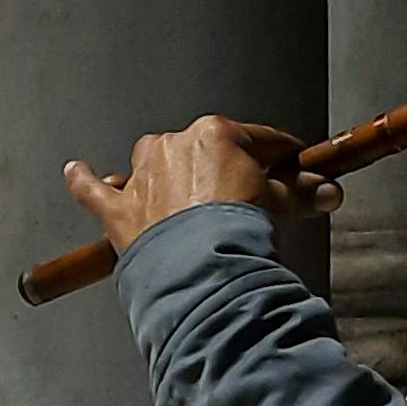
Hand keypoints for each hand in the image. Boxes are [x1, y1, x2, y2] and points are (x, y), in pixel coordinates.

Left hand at [62, 120, 341, 252]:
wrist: (203, 270)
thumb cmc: (241, 233)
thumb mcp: (282, 208)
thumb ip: (303, 194)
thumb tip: (329, 192)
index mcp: (217, 135)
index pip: (260, 141)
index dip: (281, 157)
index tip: (292, 167)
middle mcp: (175, 145)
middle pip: (205, 151)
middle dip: (223, 172)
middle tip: (244, 199)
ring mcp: (143, 177)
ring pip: (151, 162)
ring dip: (162, 173)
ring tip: (177, 194)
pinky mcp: (118, 210)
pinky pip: (94, 188)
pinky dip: (85, 180)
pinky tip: (76, 171)